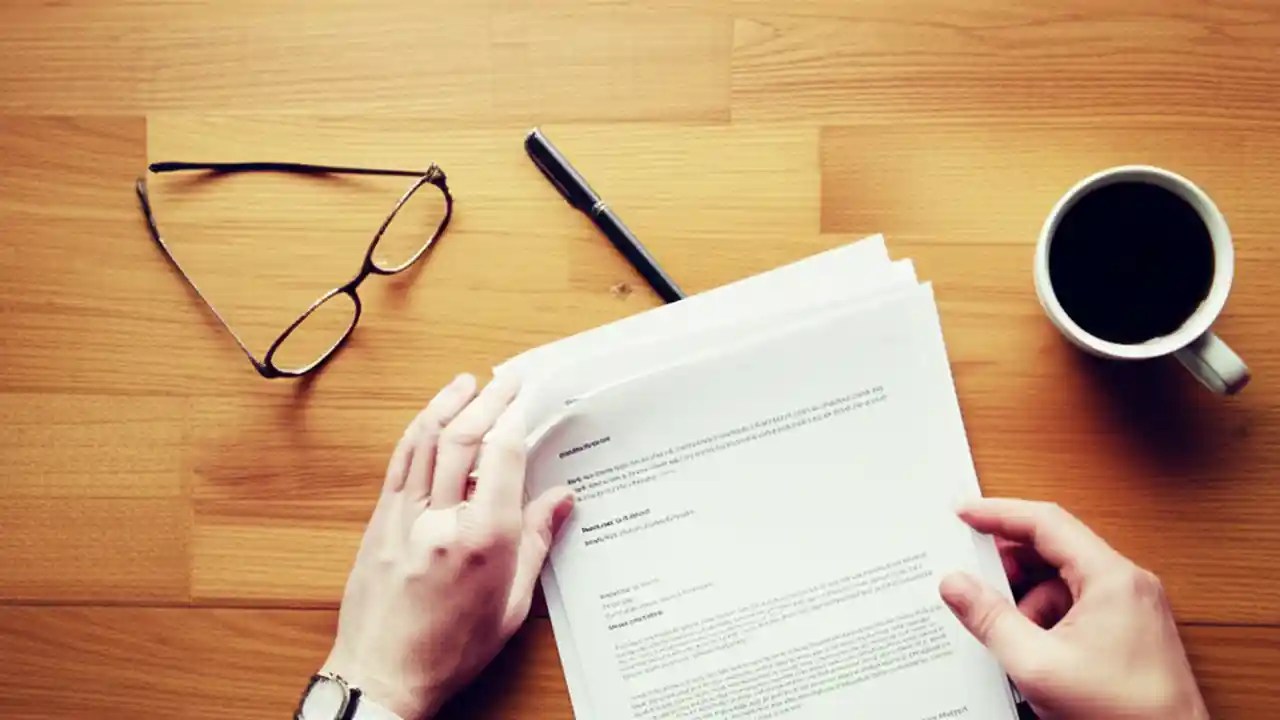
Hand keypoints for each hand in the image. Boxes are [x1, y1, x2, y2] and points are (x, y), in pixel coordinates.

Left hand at [322, 373, 574, 719]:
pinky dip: (417, 432)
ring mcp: (407, 517)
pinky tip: (430, 417)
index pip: (504, 457)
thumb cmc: (451, 649)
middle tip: (507, 379)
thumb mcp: (512, 604)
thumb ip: (537, 543)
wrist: (384, 674)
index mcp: (484, 540)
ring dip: (449, 403)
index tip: (529, 397)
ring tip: (468, 382)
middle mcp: (444, 520)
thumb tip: (562, 499)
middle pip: (466, 438)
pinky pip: (400, 463)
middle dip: (489, 400)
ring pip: (427, 441)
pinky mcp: (381, 521)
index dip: (517, 418)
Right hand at [939, 498, 1208, 719]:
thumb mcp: (1037, 665)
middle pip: (1054, 550)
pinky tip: (1035, 652)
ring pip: (1062, 583)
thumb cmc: (1123, 713)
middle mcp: (1126, 584)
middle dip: (1010, 567)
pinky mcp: (1128, 630)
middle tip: (975, 580)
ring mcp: (1130, 607)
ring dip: (1028, 602)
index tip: (965, 513)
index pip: (1046, 522)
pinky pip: (1077, 607)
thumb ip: (989, 619)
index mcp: (1112, 578)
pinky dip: (1048, 621)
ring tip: (1012, 637)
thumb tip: (956, 584)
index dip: (999, 513)